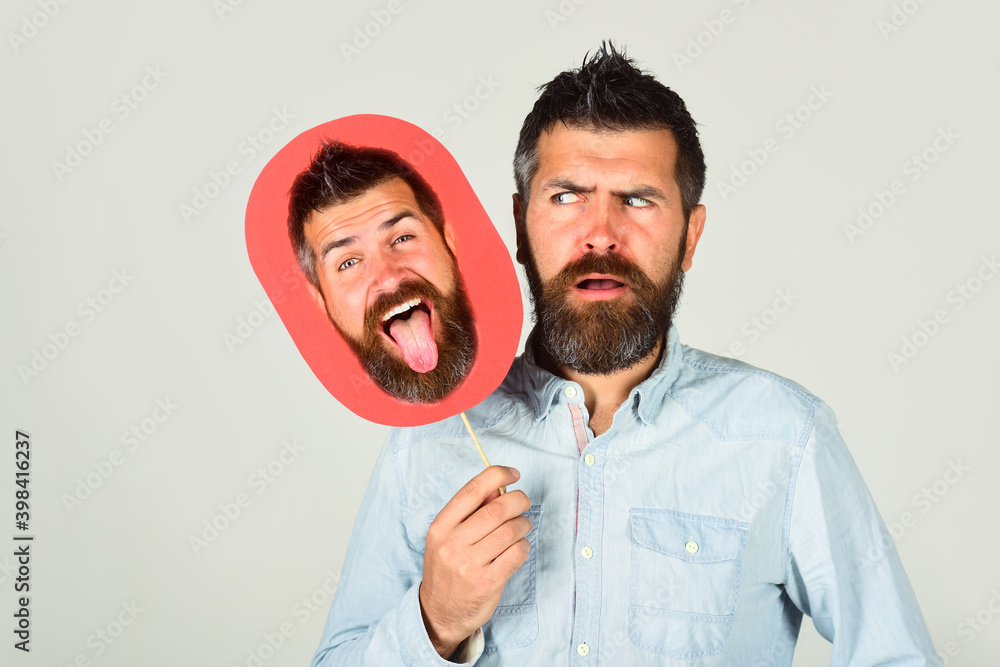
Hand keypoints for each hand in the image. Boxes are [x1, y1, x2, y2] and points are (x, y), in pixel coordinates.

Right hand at [419, 465, 531, 658]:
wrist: (439, 614)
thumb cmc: (447, 569)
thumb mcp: (447, 537)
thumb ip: (470, 511)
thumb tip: (498, 488)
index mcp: (441, 526)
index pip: (472, 491)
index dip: (497, 476)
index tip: (513, 473)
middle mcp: (453, 543)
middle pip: (497, 510)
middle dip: (518, 500)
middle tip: (523, 503)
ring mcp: (469, 564)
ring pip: (511, 531)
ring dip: (523, 524)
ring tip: (520, 527)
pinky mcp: (488, 582)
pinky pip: (517, 553)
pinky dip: (524, 546)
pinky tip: (517, 548)